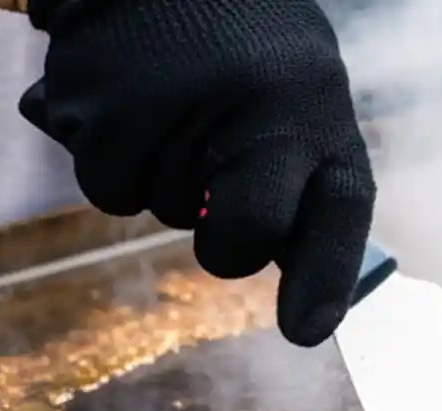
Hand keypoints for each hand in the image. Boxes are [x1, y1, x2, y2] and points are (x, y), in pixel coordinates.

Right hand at [20, 0, 376, 346]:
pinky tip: (129, 98)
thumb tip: (305, 306)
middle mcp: (259, 104)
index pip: (339, 209)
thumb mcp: (295, 98)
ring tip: (175, 100)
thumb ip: (297, 185)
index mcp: (318, 106)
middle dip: (226, 240)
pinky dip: (113, 160)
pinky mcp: (102, 106)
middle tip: (219, 173)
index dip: (324, 277)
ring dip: (165, 179)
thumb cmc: (243, 48)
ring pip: (166, 213)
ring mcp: (178, 104)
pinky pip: (109, 191)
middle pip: (239, 243)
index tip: (305, 331)